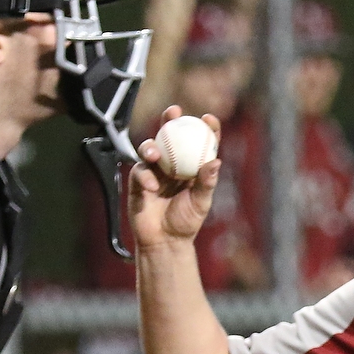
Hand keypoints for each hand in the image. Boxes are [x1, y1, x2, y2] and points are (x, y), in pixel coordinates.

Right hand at [129, 107, 222, 251]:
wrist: (164, 241)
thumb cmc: (185, 222)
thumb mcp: (201, 203)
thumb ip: (206, 182)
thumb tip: (215, 161)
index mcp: (192, 166)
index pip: (199, 142)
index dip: (205, 127)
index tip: (208, 118)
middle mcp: (173, 164)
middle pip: (170, 135)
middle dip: (170, 119)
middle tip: (173, 112)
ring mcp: (154, 171)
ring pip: (149, 148)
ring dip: (150, 146)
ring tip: (154, 154)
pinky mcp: (138, 181)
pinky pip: (139, 171)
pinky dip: (145, 176)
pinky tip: (151, 185)